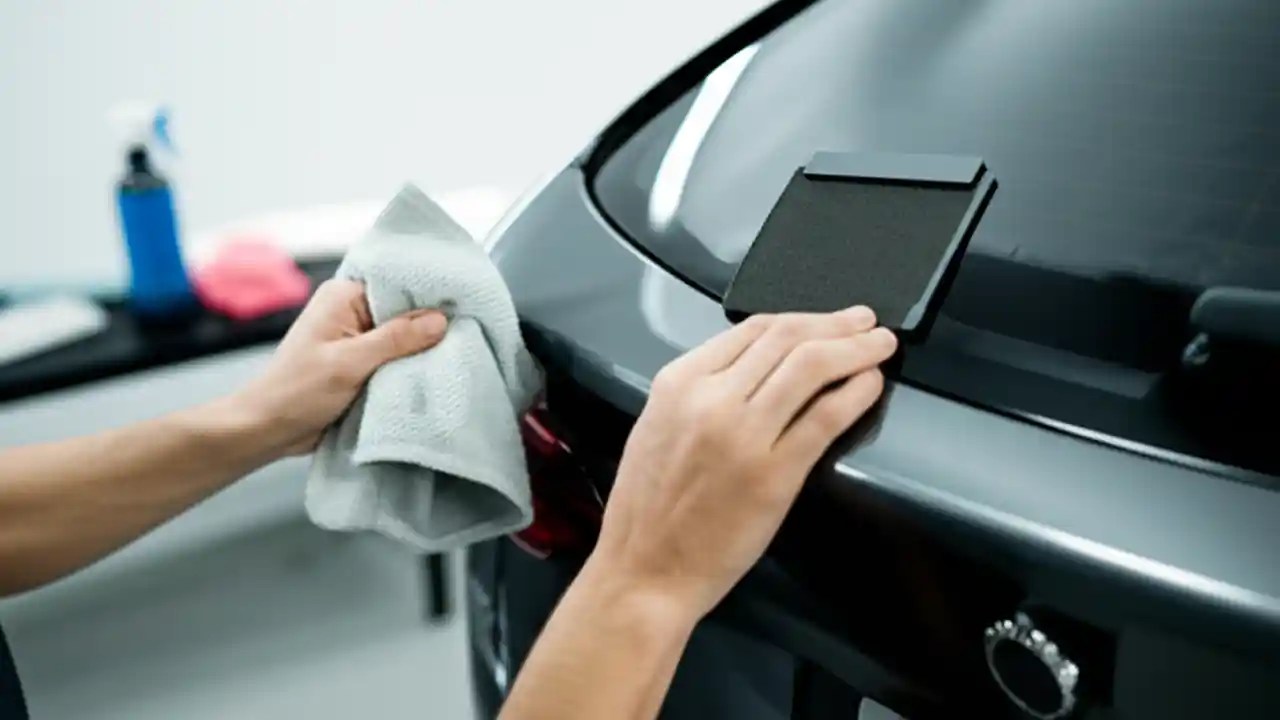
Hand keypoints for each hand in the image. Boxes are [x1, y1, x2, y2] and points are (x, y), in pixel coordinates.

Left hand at [233, 279, 447, 456]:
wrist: (268, 429)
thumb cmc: (297, 391)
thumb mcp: (349, 363)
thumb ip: (396, 340)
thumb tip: (441, 320)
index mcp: (345, 295)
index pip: (398, 282)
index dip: (430, 292)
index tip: (465, 303)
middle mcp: (353, 309)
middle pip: (405, 309)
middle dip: (431, 324)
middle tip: (468, 333)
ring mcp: (358, 337)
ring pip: (404, 336)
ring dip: (422, 349)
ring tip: (458, 354)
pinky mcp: (363, 362)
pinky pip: (396, 357)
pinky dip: (411, 366)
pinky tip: (434, 371)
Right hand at [584, 307, 895, 620]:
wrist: (645, 571)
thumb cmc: (649, 510)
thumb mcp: (658, 427)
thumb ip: (700, 392)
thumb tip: (759, 369)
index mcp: (678, 383)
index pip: (753, 329)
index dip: (801, 317)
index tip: (826, 319)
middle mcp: (710, 399)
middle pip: (788, 338)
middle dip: (836, 323)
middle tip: (865, 320)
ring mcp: (744, 435)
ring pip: (811, 366)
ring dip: (855, 348)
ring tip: (879, 344)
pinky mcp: (775, 474)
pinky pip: (825, 417)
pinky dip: (855, 393)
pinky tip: (870, 385)